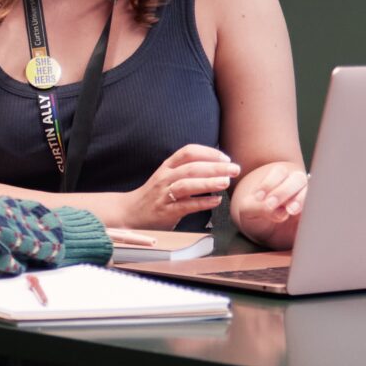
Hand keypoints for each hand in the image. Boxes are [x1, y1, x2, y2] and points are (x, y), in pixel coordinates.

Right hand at [120, 144, 241, 229]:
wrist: (130, 212)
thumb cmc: (155, 194)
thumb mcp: (167, 176)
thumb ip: (187, 170)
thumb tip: (217, 165)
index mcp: (167, 166)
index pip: (188, 152)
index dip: (208, 153)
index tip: (225, 158)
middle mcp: (165, 178)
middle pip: (191, 168)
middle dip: (215, 167)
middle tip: (234, 169)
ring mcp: (164, 195)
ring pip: (187, 185)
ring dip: (208, 183)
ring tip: (225, 182)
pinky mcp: (166, 211)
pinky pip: (186, 206)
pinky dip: (202, 203)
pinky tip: (216, 201)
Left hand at [233, 161, 307, 246]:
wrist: (266, 237)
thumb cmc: (257, 217)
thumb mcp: (247, 211)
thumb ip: (257, 207)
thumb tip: (278, 212)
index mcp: (278, 179)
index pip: (279, 172)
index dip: (269, 183)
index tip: (258, 197)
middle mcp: (295, 186)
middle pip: (297, 178)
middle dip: (283, 191)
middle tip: (271, 204)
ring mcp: (306, 199)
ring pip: (309, 191)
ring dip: (299, 199)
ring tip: (289, 211)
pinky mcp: (313, 214)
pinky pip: (318, 208)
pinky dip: (310, 211)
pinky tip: (298, 218)